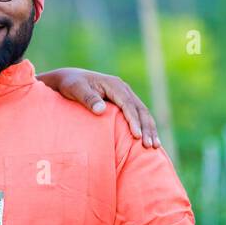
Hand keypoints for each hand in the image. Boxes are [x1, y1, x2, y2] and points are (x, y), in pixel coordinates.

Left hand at [36, 67, 159, 146]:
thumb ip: (88, 98)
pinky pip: (138, 115)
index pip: (128, 104)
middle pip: (140, 109)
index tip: (136, 136)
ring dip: (150, 129)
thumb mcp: (75, 89)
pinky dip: (145, 127)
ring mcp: (126, 95)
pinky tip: (149, 140)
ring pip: (143, 113)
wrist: (70, 78)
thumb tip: (101, 110)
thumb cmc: (71, 85)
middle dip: (147, 127)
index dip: (133, 120)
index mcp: (114, 85)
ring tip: (155, 146)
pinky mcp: (125, 102)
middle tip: (149, 145)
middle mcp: (123, 89)